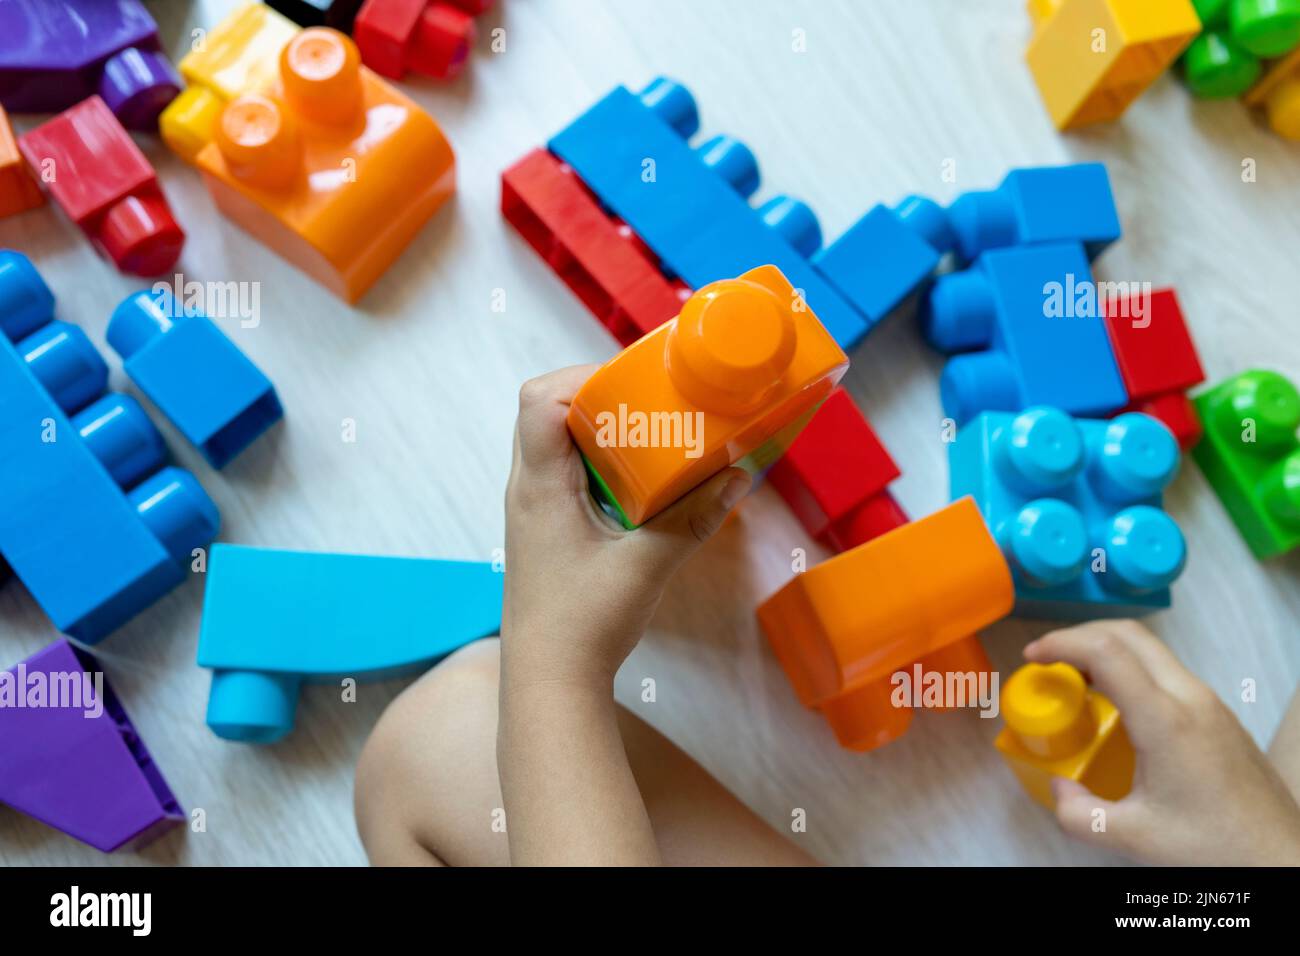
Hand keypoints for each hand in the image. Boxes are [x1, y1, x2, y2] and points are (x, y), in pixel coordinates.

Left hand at [501, 366, 750, 689]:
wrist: (549, 683)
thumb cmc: (583, 627)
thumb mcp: (647, 567)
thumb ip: (693, 518)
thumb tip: (737, 475)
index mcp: (539, 486)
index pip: (539, 400)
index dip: (582, 379)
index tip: (634, 386)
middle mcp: (527, 489)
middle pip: (549, 411)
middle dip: (602, 398)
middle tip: (653, 406)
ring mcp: (533, 509)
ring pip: (558, 442)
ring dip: (603, 432)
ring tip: (652, 439)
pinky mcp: (546, 528)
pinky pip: (567, 473)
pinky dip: (601, 464)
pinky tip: (640, 485)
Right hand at [1024, 620, 1299, 865]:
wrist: (1281, 858)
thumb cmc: (1214, 848)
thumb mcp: (1133, 838)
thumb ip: (1079, 814)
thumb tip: (1058, 789)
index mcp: (1165, 720)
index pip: (1107, 652)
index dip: (1062, 643)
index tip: (1032, 658)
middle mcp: (1191, 698)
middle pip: (1129, 635)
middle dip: (1079, 635)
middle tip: (1047, 659)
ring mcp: (1210, 703)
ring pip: (1151, 649)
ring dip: (1107, 650)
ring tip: (1075, 679)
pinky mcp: (1219, 714)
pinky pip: (1167, 671)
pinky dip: (1130, 668)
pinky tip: (1116, 704)